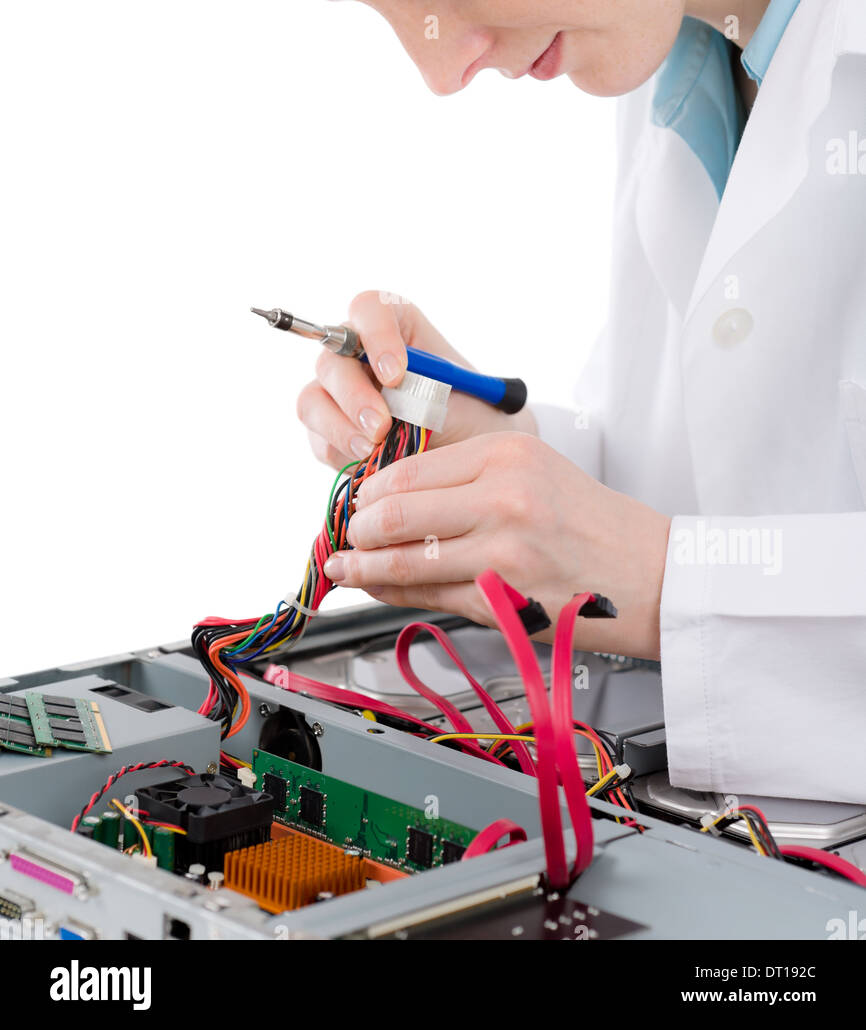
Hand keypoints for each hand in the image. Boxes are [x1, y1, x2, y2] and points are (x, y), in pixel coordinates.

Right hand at [296, 290, 537, 470]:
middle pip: (332, 359)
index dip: (376, 336)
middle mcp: (356, 352)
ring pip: (313, 401)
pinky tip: (369, 462)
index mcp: (393, 324)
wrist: (470, 448)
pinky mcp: (328, 431)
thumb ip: (427, 389)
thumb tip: (392, 403)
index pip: (369, 309)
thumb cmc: (470, 409)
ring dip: (340, 427)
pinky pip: (319, 440)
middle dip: (354, 395)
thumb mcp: (461, 392)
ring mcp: (337, 392)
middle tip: (381, 426)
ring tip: (372, 449)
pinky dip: (343, 453)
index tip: (397, 373)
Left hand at [326, 432, 670, 659]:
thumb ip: (466, 478)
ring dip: (362, 567)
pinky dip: (394, 594)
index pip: (409, 469)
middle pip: (396, 513)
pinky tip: (379, 589)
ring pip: (404, 560)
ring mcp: (501, 553)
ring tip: (344, 566)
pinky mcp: (503, 601)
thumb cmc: (591, 522)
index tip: (357, 501)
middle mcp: (502, 498)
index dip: (369, 490)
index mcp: (506, 455)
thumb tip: (392, 495)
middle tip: (347, 535)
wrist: (650, 573)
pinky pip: (429, 597)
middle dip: (357, 529)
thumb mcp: (534, 470)